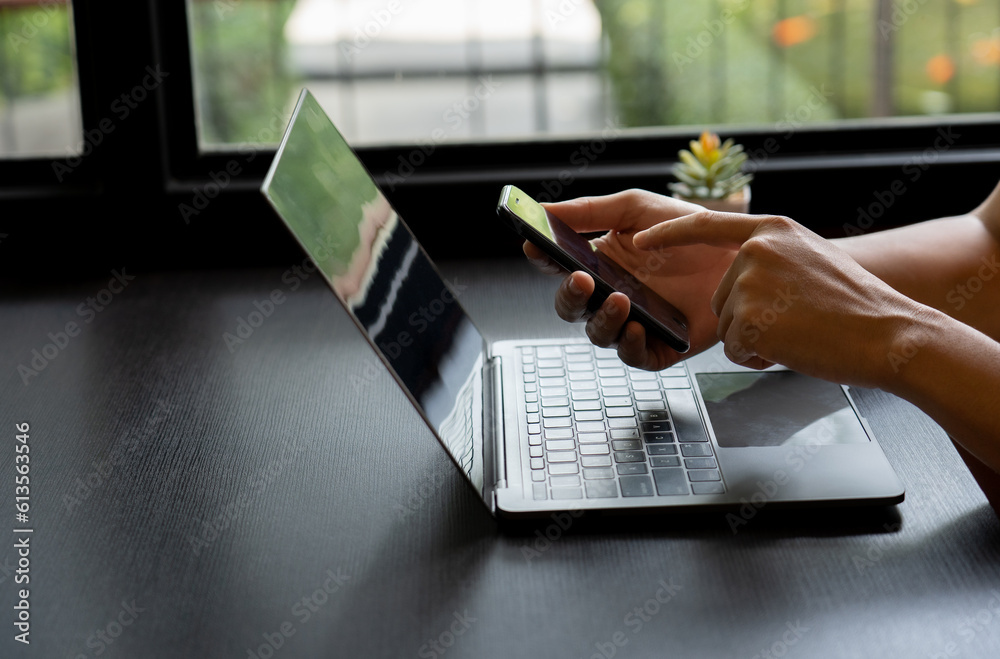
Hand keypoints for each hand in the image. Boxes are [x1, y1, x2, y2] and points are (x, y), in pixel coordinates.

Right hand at [522, 189, 738, 369]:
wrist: (739, 254)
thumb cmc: (687, 232)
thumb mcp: (636, 209)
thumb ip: (589, 210)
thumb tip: (542, 207)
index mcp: (598, 264)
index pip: (558, 266)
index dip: (542, 258)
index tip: (533, 246)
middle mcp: (610, 296)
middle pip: (571, 308)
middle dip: (569, 296)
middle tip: (580, 280)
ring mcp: (633, 323)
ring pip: (599, 334)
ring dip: (602, 320)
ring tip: (619, 300)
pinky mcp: (661, 347)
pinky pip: (635, 356)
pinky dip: (632, 345)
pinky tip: (638, 327)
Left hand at [634, 211, 929, 386]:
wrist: (891, 333)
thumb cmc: (855, 307)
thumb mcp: (811, 259)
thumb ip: (771, 257)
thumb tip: (738, 271)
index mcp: (771, 230)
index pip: (704, 224)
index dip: (668, 233)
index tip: (639, 239)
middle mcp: (756, 251)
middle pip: (720, 296)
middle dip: (747, 317)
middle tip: (795, 319)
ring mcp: (750, 284)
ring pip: (726, 325)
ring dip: (754, 339)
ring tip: (798, 331)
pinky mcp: (749, 320)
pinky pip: (733, 349)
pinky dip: (757, 357)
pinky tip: (792, 347)